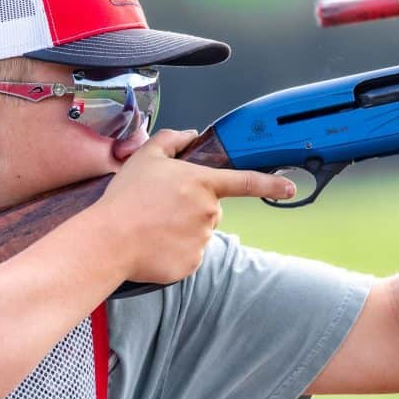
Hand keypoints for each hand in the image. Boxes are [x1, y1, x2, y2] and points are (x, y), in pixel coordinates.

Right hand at [92, 129, 295, 283]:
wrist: (109, 240)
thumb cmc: (125, 198)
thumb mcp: (145, 158)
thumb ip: (172, 141)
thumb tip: (190, 134)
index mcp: (202, 183)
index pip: (244, 182)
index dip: (270, 184)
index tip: (290, 188)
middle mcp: (208, 211)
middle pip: (210, 210)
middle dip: (191, 209)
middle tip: (161, 209)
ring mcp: (203, 239)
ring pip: (198, 233)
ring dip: (181, 230)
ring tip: (152, 227)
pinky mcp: (192, 263)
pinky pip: (189, 255)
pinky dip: (174, 252)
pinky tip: (154, 245)